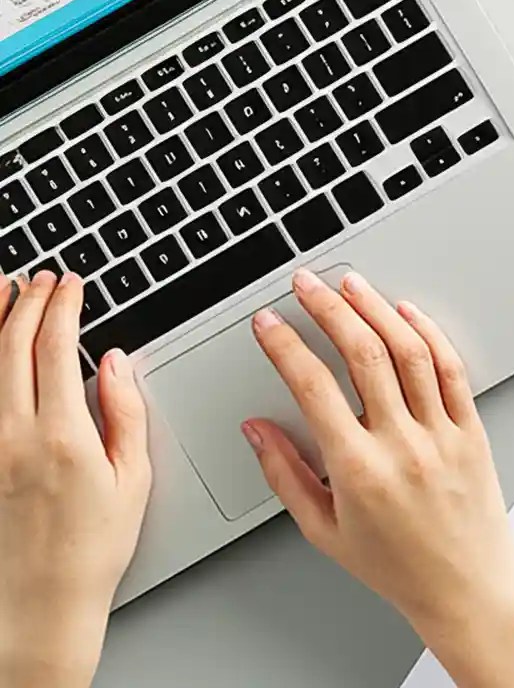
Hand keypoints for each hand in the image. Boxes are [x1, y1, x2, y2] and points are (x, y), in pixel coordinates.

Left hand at [0, 272, 150, 687]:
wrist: (41, 602)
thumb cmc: (92, 549)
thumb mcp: (133, 479)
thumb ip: (125, 413)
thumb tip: (116, 363)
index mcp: (63, 436)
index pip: (56, 347)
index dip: (63, 306)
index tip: (71, 284)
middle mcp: (13, 436)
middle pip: (11, 346)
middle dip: (27, 301)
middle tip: (40, 278)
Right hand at [243, 269, 513, 687]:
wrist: (467, 588)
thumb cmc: (398, 567)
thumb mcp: (324, 531)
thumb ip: (285, 474)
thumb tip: (256, 429)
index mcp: (359, 470)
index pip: (312, 387)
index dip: (284, 346)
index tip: (267, 324)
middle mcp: (402, 445)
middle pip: (363, 354)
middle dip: (328, 308)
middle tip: (306, 283)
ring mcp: (442, 434)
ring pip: (410, 352)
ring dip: (377, 309)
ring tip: (351, 284)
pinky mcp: (472, 431)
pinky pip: (451, 370)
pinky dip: (429, 334)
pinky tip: (407, 313)